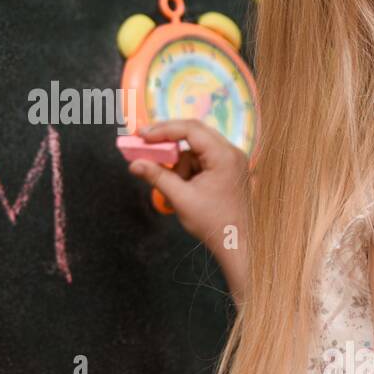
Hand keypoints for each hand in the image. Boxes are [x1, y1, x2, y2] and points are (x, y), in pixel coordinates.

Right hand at [128, 120, 248, 294]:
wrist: (238, 244)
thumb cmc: (214, 223)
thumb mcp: (181, 199)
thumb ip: (157, 177)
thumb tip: (134, 164)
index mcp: (223, 155)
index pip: (190, 129)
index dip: (163, 129)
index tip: (142, 135)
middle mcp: (230, 152)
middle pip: (194, 134)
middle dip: (168, 143)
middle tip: (145, 145)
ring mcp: (231, 161)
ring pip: (196, 150)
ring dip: (180, 164)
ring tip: (176, 187)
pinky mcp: (228, 170)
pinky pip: (202, 161)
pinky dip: (188, 170)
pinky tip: (184, 188)